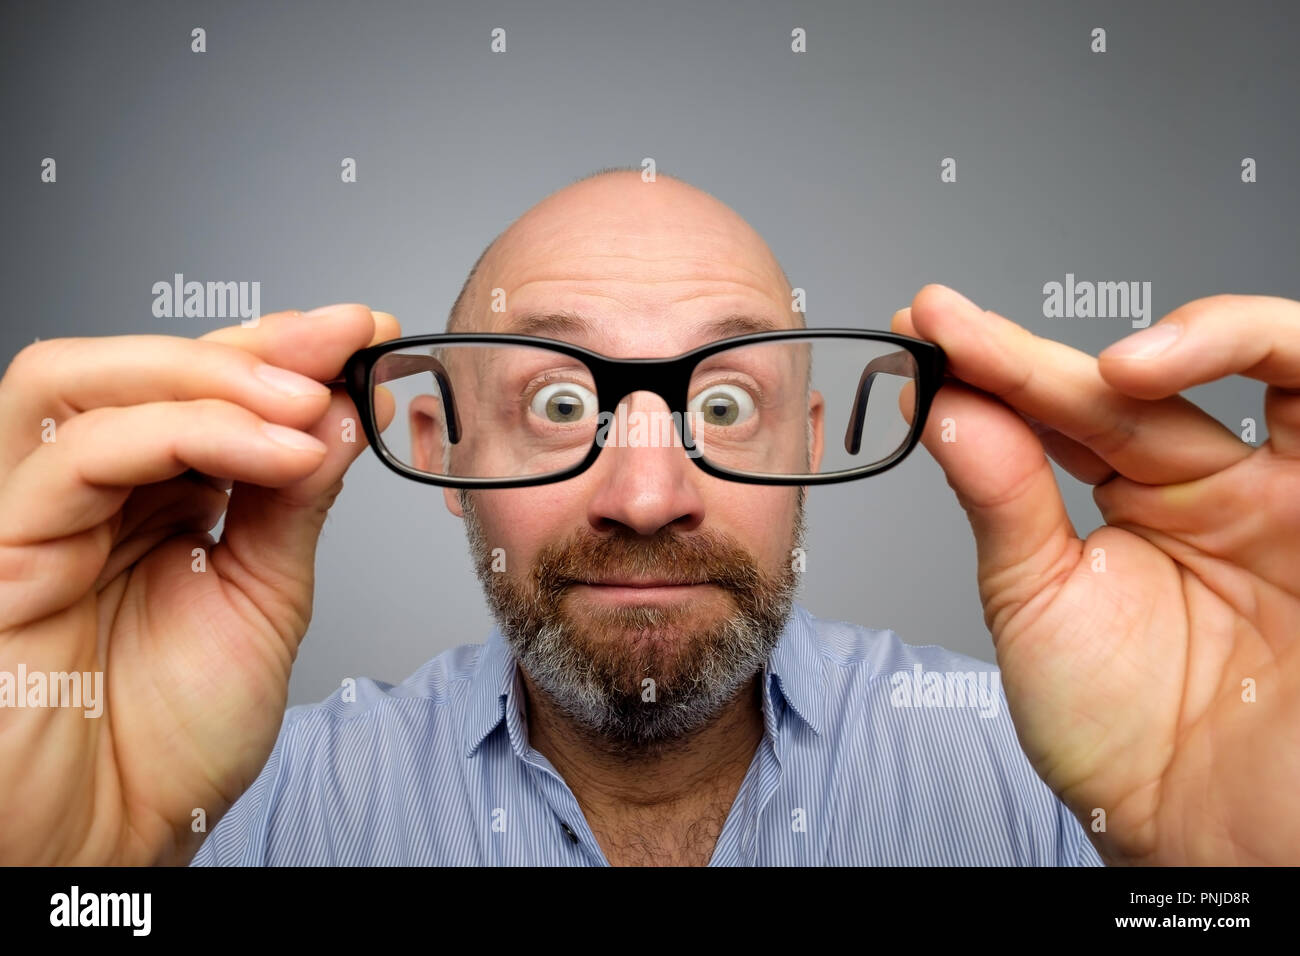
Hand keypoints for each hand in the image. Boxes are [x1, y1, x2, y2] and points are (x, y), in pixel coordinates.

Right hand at [0, 305, 398, 863]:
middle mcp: (91, 496)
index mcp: (152, 502)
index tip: (369, 334)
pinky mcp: (2, 553)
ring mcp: (38, 517)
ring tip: (307, 397)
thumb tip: (341, 410)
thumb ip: (292, 502)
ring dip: (213, 375)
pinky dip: (183, 433)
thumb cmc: (172, 741)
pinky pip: (74, 460)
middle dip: (255, 344)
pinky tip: (277, 449)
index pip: (203, 392)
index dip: (283, 352)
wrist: (116, 842)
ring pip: (87, 385)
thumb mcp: (263, 598)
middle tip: (344, 340)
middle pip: (142, 369)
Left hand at [893, 284, 1299, 864]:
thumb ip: (1004, 502)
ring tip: (1062, 361)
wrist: (1195, 834)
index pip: (1059, 413)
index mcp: (1139, 506)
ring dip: (1156, 340)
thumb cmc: (1120, 738)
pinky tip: (1148, 369)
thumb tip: (949, 408)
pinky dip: (1250, 349)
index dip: (991, 371)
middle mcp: (1212, 487)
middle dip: (1028, 356)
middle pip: (1123, 388)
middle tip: (947, 330)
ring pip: (1242, 366)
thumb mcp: (1037, 605)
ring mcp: (1283, 492)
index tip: (923, 340)